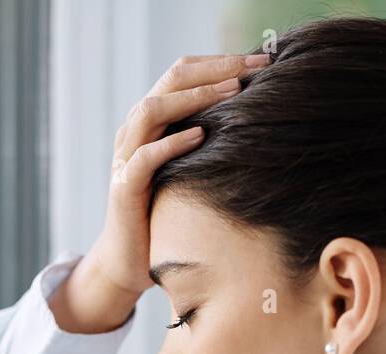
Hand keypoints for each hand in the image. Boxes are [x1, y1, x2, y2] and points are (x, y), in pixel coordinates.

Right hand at [49, 53, 268, 333]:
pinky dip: (171, 143)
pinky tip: (200, 135)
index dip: (220, 62)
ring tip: (231, 91)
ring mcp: (125, 158)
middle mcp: (135, 132)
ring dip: (194, 97)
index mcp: (152, 122)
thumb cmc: (167, 216)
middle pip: (170, 80)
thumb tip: (261, 123)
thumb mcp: (193, 171)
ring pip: (152, 110)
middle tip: (254, 65)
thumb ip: (212, 144)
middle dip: (215, 69)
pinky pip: (143, 158)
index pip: (182, 74)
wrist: (129, 261)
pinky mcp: (123, 188)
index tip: (261, 60)